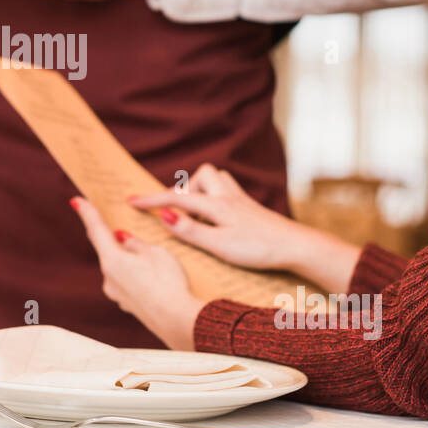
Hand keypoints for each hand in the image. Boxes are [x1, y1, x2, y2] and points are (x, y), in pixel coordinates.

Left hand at [70, 197, 203, 349]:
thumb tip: (122, 239)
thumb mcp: (156, 253)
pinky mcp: (129, 305)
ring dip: (128, 259)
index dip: (87, 213)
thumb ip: (136, 244)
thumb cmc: (168, 282)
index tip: (77, 201)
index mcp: (112, 260)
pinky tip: (153, 275)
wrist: (178, 321)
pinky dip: (136, 275)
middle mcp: (108, 278)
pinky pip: (129, 282)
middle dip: (113, 238)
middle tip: (119, 223)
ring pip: (119, 268)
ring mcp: (117, 294)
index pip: (96, 230)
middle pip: (107, 250)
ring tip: (148, 254)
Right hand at [128, 164, 361, 294]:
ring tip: (196, 212)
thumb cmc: (260, 249)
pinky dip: (216, 196)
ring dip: (201, 189)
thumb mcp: (220, 245)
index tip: (130, 200)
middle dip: (182, 190)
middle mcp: (227, 197)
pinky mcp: (251, 206)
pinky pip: (227, 190)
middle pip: (199, 178)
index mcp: (216, 206)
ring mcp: (241, 199)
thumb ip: (192, 231)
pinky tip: (218, 214)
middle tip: (175, 213)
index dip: (151, 200)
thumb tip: (165, 217)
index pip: (176, 199)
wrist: (297, 246)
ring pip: (215, 179)